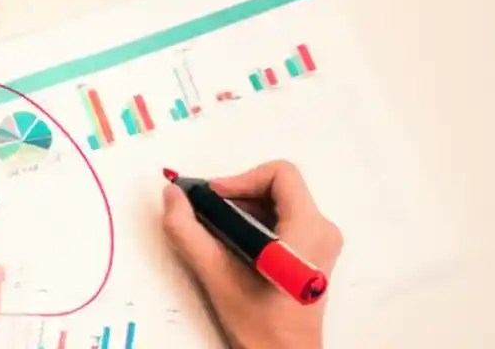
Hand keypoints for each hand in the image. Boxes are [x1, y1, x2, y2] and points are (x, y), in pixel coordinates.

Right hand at [162, 161, 342, 348]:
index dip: (241, 178)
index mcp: (309, 229)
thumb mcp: (214, 273)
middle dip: (239, 194)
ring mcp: (322, 242)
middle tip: (209, 214)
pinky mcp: (315, 252)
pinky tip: (235, 243)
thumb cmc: (257, 319)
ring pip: (279, 202)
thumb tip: (171, 193)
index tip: (213, 198)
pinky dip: (256, 221)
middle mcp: (324, 230)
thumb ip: (186, 229)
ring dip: (245, 208)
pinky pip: (285, 218)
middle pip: (278, 186)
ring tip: (218, 231)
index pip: (280, 174)